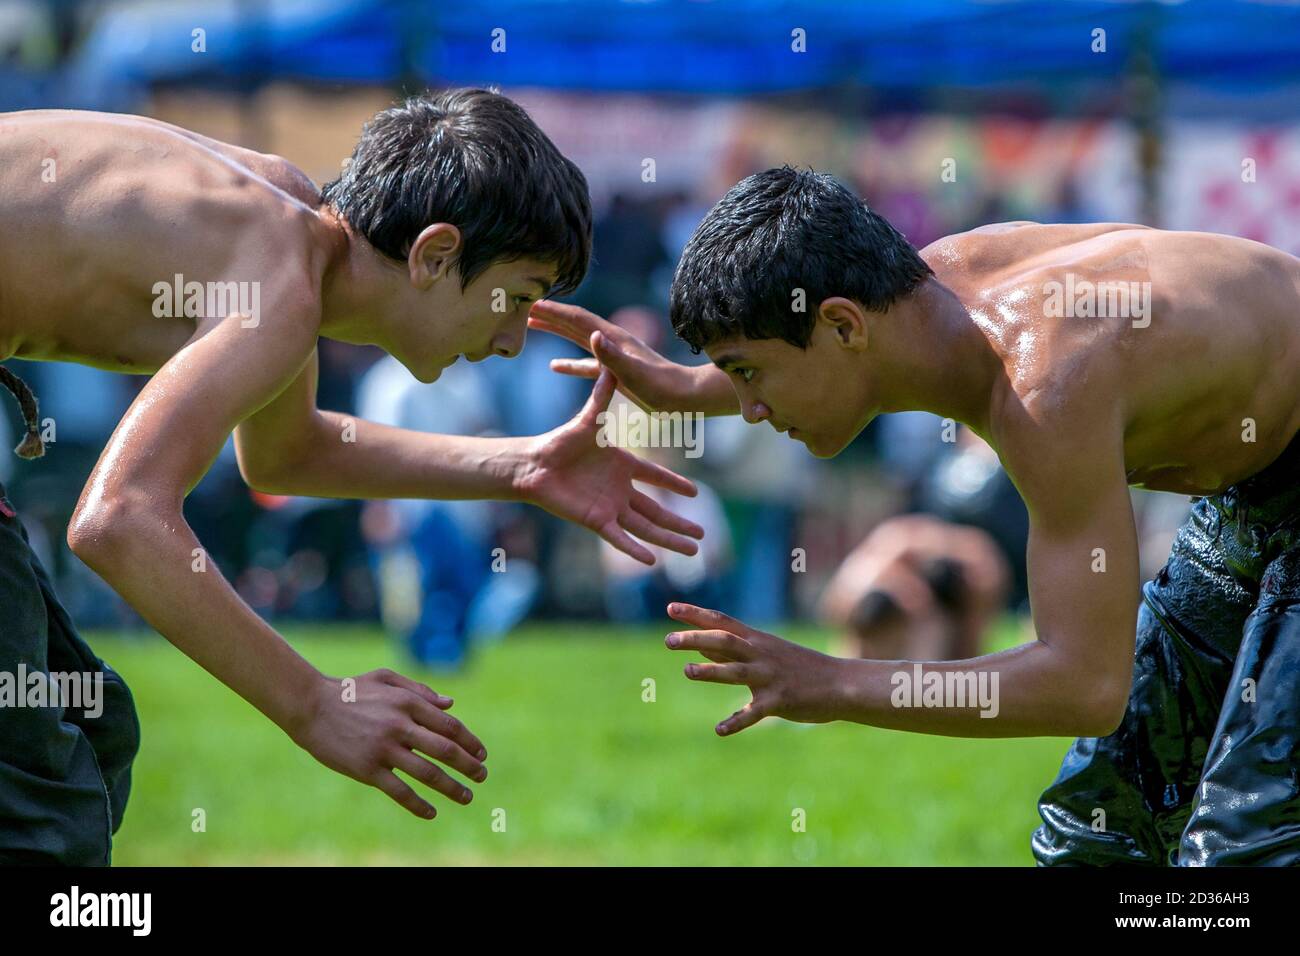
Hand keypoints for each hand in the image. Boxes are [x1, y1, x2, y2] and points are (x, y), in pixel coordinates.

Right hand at [290, 668, 487, 818]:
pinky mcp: (367, 769)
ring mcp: (384, 749)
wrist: (310, 706)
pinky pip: (400, 791)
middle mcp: (400, 726)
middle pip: (445, 750)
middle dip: (469, 765)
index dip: (469, 741)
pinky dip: (419, 804)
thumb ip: (420, 690)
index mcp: (408, 703)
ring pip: (428, 773)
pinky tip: (432, 812)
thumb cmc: (351, 690)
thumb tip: (451, 705)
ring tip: (467, 797)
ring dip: (452, 788)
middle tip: (482, 776)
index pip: (450, 726)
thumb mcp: (386, 679)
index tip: (481, 753)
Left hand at [517, 370, 703, 564]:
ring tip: (693, 551)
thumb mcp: (589, 419)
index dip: (674, 484)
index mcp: (623, 465)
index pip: (656, 477)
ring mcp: (610, 507)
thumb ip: (603, 397)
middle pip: (658, 511)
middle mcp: (620, 490)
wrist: (534, 465)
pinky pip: (619, 538)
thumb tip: (612, 366)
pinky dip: (634, 549)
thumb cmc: (560, 442)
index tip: (694, 493)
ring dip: (669, 539)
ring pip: (646, 528)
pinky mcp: (596, 520)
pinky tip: (652, 561)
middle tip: (703, 534)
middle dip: (680, 523)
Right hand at [529, 300, 735, 415]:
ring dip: (556, 331)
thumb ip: (612, 355)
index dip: (555, 311)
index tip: (532, 304)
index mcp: (614, 338)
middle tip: (523, 307)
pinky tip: (555, 366)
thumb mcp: (635, 372)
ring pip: (577, 339)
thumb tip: (592, 335)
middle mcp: (612, 342)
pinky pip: (586, 364)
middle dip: (550, 314)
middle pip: (574, 323)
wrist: (686, 397)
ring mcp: (613, 356)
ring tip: (532, 325)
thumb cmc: (663, 387)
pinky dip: (569, 363)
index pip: (578, 319)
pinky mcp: (615, 373)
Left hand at [665, 603, 846, 735]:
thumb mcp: (766, 652)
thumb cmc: (799, 666)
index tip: (670, 609)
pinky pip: (754, 712)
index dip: (695, 615)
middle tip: (669, 640)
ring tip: (687, 671)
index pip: (721, 621)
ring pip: (736, 672)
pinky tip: (719, 730)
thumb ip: (733, 650)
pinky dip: (737, 721)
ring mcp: (770, 677)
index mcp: (757, 640)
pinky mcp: (780, 701)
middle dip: (696, 639)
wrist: (840, 683)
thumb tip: (699, 647)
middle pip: (724, 642)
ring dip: (711, 671)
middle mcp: (761, 654)